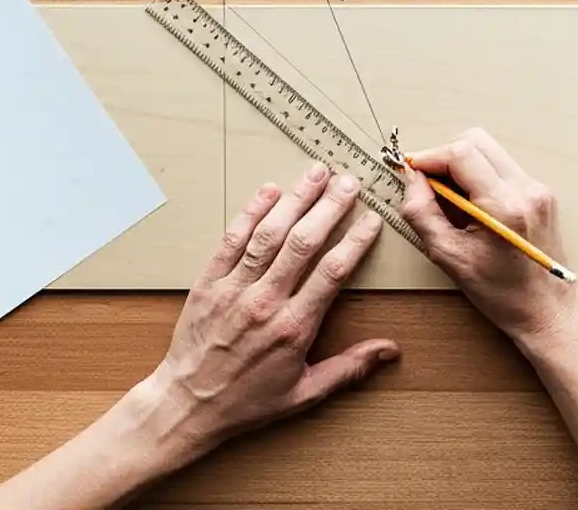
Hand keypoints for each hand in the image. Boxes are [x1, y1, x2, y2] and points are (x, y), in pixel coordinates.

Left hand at [138, 162, 398, 468]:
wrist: (186, 405)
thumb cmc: (247, 402)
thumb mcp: (305, 393)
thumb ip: (350, 368)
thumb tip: (390, 350)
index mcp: (294, 328)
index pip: (332, 273)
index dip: (354, 242)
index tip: (371, 220)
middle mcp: (265, 302)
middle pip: (303, 243)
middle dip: (329, 207)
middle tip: (348, 181)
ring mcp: (234, 289)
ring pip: (269, 234)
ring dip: (294, 199)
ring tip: (315, 172)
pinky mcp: (209, 283)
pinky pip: (231, 240)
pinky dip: (250, 213)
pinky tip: (269, 191)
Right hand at [398, 128, 577, 348]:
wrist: (546, 311)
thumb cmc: (501, 293)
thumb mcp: (449, 257)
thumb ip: (421, 212)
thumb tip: (410, 178)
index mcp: (504, 205)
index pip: (460, 153)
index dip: (428, 157)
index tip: (411, 172)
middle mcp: (526, 189)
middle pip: (475, 140)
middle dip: (444, 156)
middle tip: (428, 184)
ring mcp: (537, 188)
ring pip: (489, 150)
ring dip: (462, 165)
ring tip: (450, 198)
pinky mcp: (541, 192)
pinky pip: (502, 167)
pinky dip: (479, 175)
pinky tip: (471, 205)